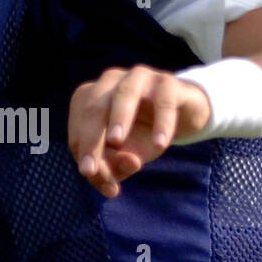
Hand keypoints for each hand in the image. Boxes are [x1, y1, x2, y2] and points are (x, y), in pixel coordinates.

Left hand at [68, 65, 211, 196]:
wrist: (182, 114)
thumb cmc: (144, 133)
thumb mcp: (126, 155)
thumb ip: (112, 170)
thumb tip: (111, 184)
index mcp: (90, 97)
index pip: (79, 128)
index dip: (84, 154)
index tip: (99, 182)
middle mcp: (110, 81)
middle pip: (94, 109)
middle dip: (90, 141)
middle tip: (89, 170)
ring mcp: (139, 77)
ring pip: (124, 94)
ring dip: (118, 118)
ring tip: (115, 142)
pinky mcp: (168, 82)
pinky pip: (163, 101)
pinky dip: (161, 123)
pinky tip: (159, 144)